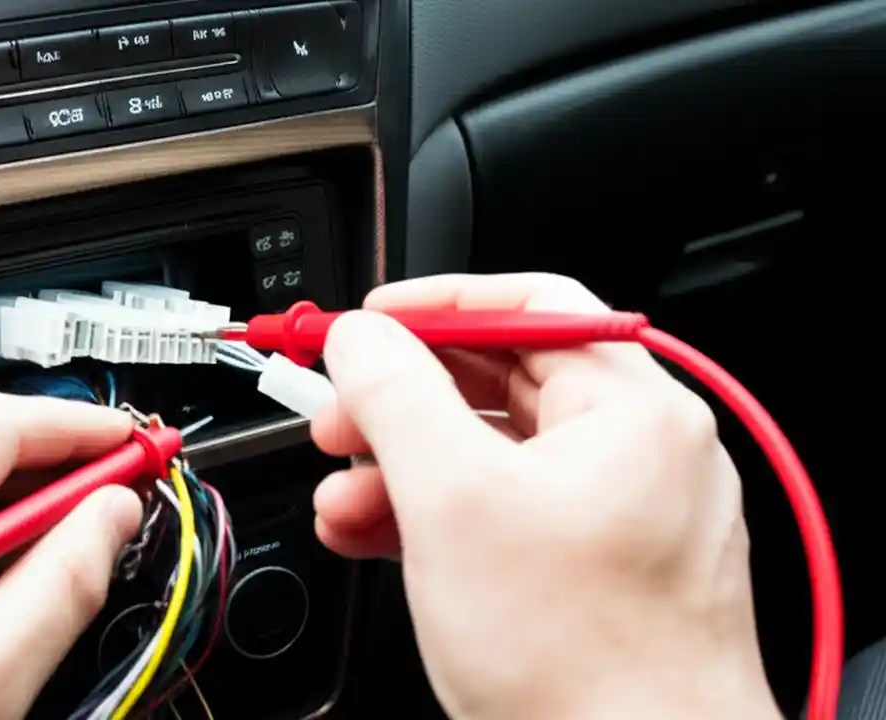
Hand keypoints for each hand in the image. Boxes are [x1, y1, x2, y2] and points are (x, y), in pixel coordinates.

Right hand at [310, 274, 779, 718]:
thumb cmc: (582, 668)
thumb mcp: (453, 503)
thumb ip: (396, 396)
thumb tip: (361, 337)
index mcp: (634, 411)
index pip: (529, 306)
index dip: (434, 305)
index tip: (366, 321)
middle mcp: (640, 453)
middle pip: (501, 383)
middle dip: (401, 401)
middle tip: (337, 414)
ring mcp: (621, 516)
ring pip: (494, 457)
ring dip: (404, 469)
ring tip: (342, 498)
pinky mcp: (595, 571)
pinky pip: (506, 514)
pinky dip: (437, 518)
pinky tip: (374, 537)